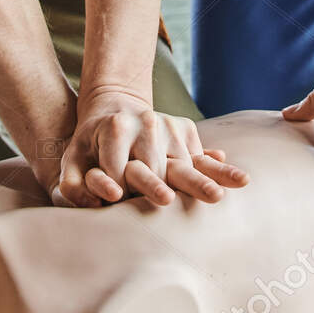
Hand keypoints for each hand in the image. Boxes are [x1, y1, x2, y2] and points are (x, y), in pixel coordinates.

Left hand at [54, 89, 248, 207]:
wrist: (115, 110)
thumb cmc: (90, 146)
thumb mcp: (72, 160)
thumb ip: (73, 185)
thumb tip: (101, 201)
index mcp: (116, 128)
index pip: (120, 169)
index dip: (118, 190)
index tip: (120, 203)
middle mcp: (147, 123)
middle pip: (155, 166)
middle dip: (159, 186)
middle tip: (168, 202)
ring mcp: (171, 126)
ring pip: (182, 163)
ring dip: (196, 183)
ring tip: (216, 198)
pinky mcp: (187, 129)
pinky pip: (203, 157)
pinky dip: (220, 171)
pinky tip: (241, 180)